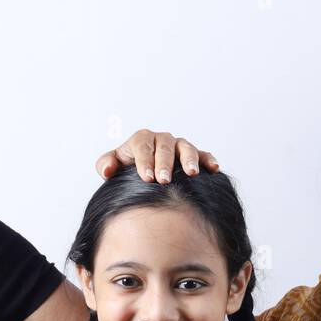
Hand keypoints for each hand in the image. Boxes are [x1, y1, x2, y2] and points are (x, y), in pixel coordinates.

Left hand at [94, 129, 219, 183]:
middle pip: (164, 147)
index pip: (142, 146)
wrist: (142, 175)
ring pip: (186, 148)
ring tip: (192, 173)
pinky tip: (214, 169)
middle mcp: (162, 140)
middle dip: (164, 163)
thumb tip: (108, 170)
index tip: (146, 178)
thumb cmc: (126, 170)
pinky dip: (209, 159)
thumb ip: (105, 164)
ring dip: (189, 159)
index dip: (144, 161)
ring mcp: (179, 146)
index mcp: (142, 140)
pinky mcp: (194, 155)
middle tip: (163, 180)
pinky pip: (203, 154)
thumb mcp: (113, 166)